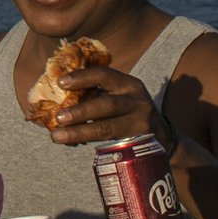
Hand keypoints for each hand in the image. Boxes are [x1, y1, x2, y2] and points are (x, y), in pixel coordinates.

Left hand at [44, 65, 171, 150]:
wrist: (161, 136)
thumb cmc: (127, 111)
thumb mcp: (120, 95)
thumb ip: (96, 92)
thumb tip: (56, 94)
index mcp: (129, 83)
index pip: (104, 74)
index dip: (82, 77)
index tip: (60, 82)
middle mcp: (137, 101)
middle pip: (106, 105)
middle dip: (80, 111)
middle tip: (58, 117)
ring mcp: (139, 123)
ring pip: (106, 128)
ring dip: (79, 131)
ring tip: (57, 135)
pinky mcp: (139, 143)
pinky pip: (108, 143)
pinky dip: (86, 142)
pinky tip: (70, 142)